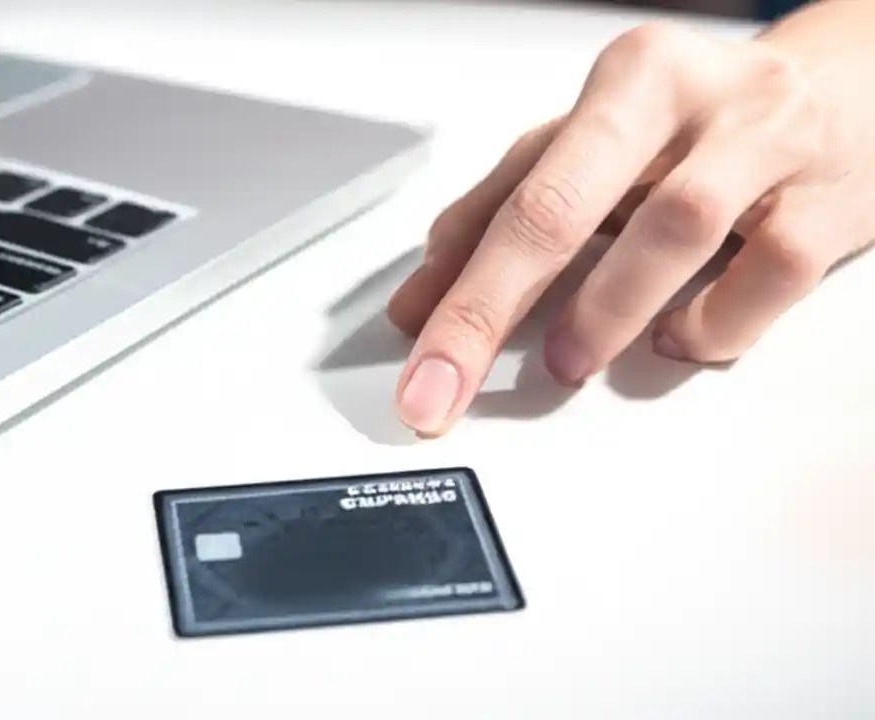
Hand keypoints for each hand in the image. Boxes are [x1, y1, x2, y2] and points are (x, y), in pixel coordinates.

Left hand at [388, 15, 874, 437]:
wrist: (858, 92)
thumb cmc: (705, 127)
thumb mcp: (598, 149)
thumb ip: (504, 210)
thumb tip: (421, 300)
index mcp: (624, 81)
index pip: (514, 192)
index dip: (454, 290)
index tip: (418, 366)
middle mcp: (691, 100)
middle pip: (565, 203)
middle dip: (490, 306)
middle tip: (449, 385)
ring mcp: (768, 145)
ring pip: (676, 226)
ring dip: (605, 308)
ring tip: (566, 358)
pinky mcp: (834, 202)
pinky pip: (773, 270)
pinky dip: (717, 320)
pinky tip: (680, 338)